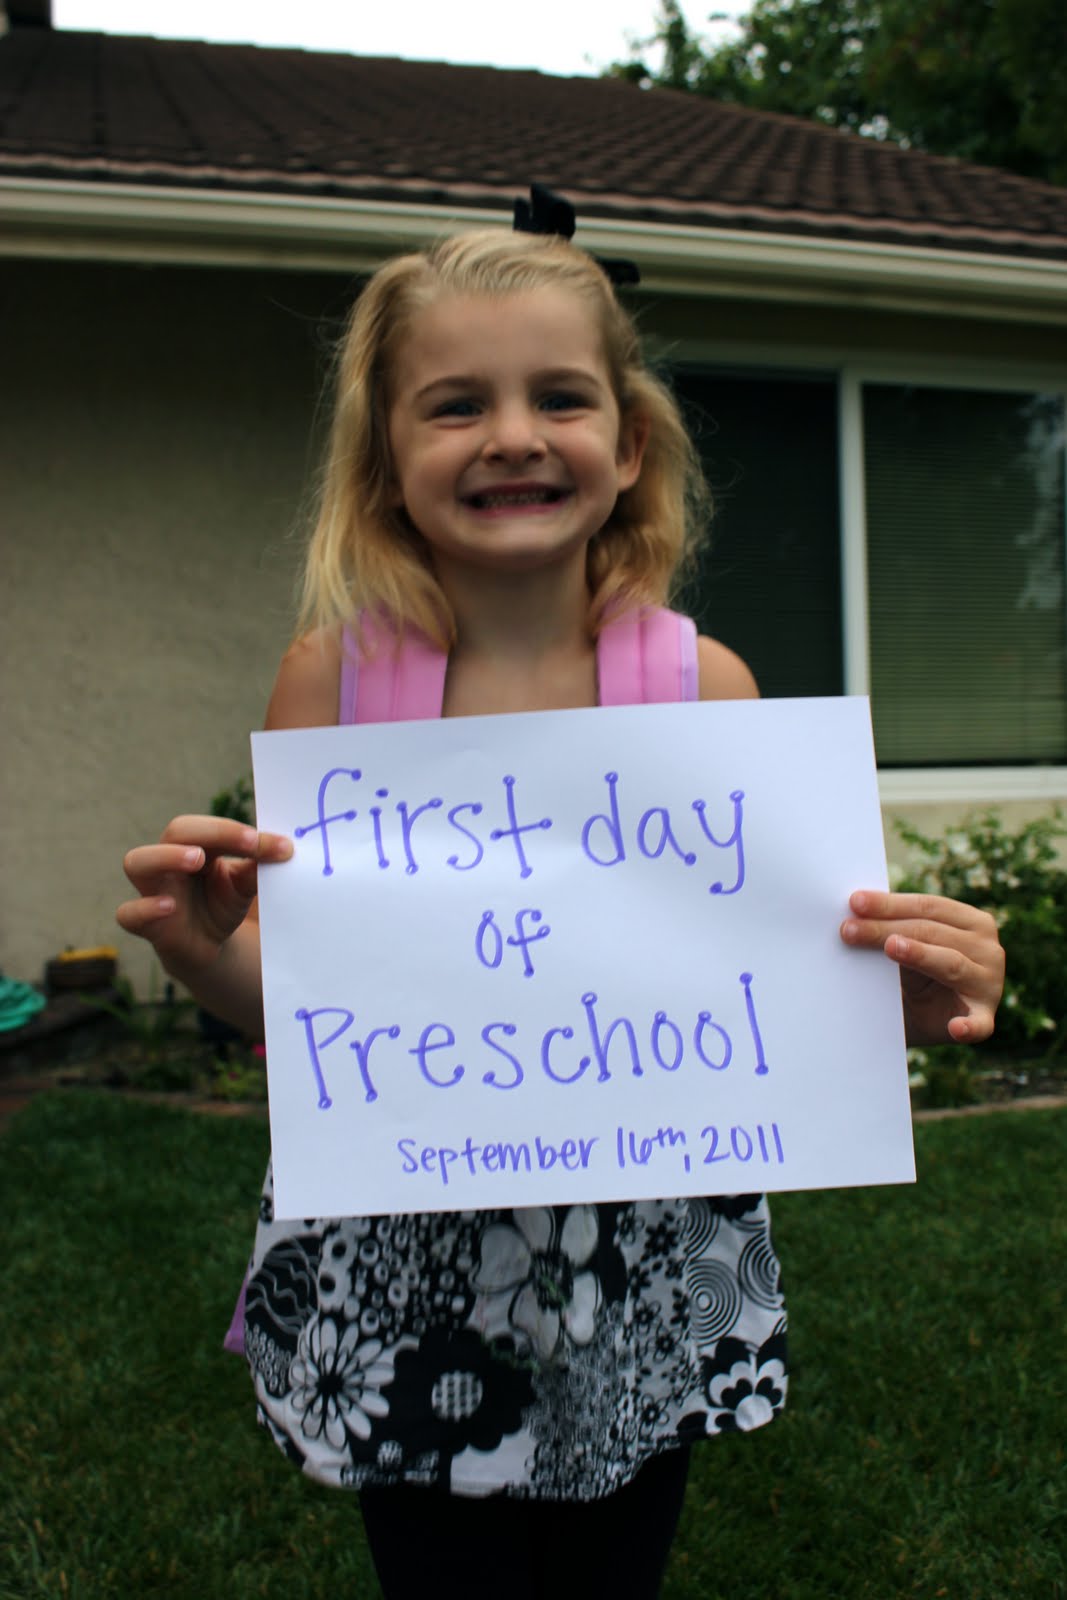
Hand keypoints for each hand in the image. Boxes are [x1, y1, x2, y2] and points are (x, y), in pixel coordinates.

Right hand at [117, 816, 291, 980]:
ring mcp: (154, 890)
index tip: (272, 845)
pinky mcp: (147, 923)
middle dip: (207, 833)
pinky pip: (129, 913)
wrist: (211, 946)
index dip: (234, 831)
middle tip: (244, 841)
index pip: (208, 827)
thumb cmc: (223, 903)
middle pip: (175, 832)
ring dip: (165, 857)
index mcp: (197, 845)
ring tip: (196, 859)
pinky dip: (144, 909)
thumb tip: (284, 848)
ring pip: (137, 862)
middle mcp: (170, 861)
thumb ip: (258, 867)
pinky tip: (169, 907)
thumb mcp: (245, 885)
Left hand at [840, 890, 1004, 1045]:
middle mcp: (988, 949)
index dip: (890, 904)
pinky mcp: (985, 1019)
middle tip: (849, 929)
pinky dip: (969, 1026)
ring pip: (950, 963)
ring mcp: (990, 985)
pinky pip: (978, 1024)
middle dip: (886, 929)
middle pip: (931, 931)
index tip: (854, 902)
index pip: (928, 907)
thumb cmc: (914, 975)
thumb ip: (891, 929)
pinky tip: (956, 1028)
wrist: (921, 1019)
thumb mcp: (905, 947)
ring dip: (919, 955)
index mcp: (973, 922)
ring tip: (891, 947)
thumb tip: (854, 911)